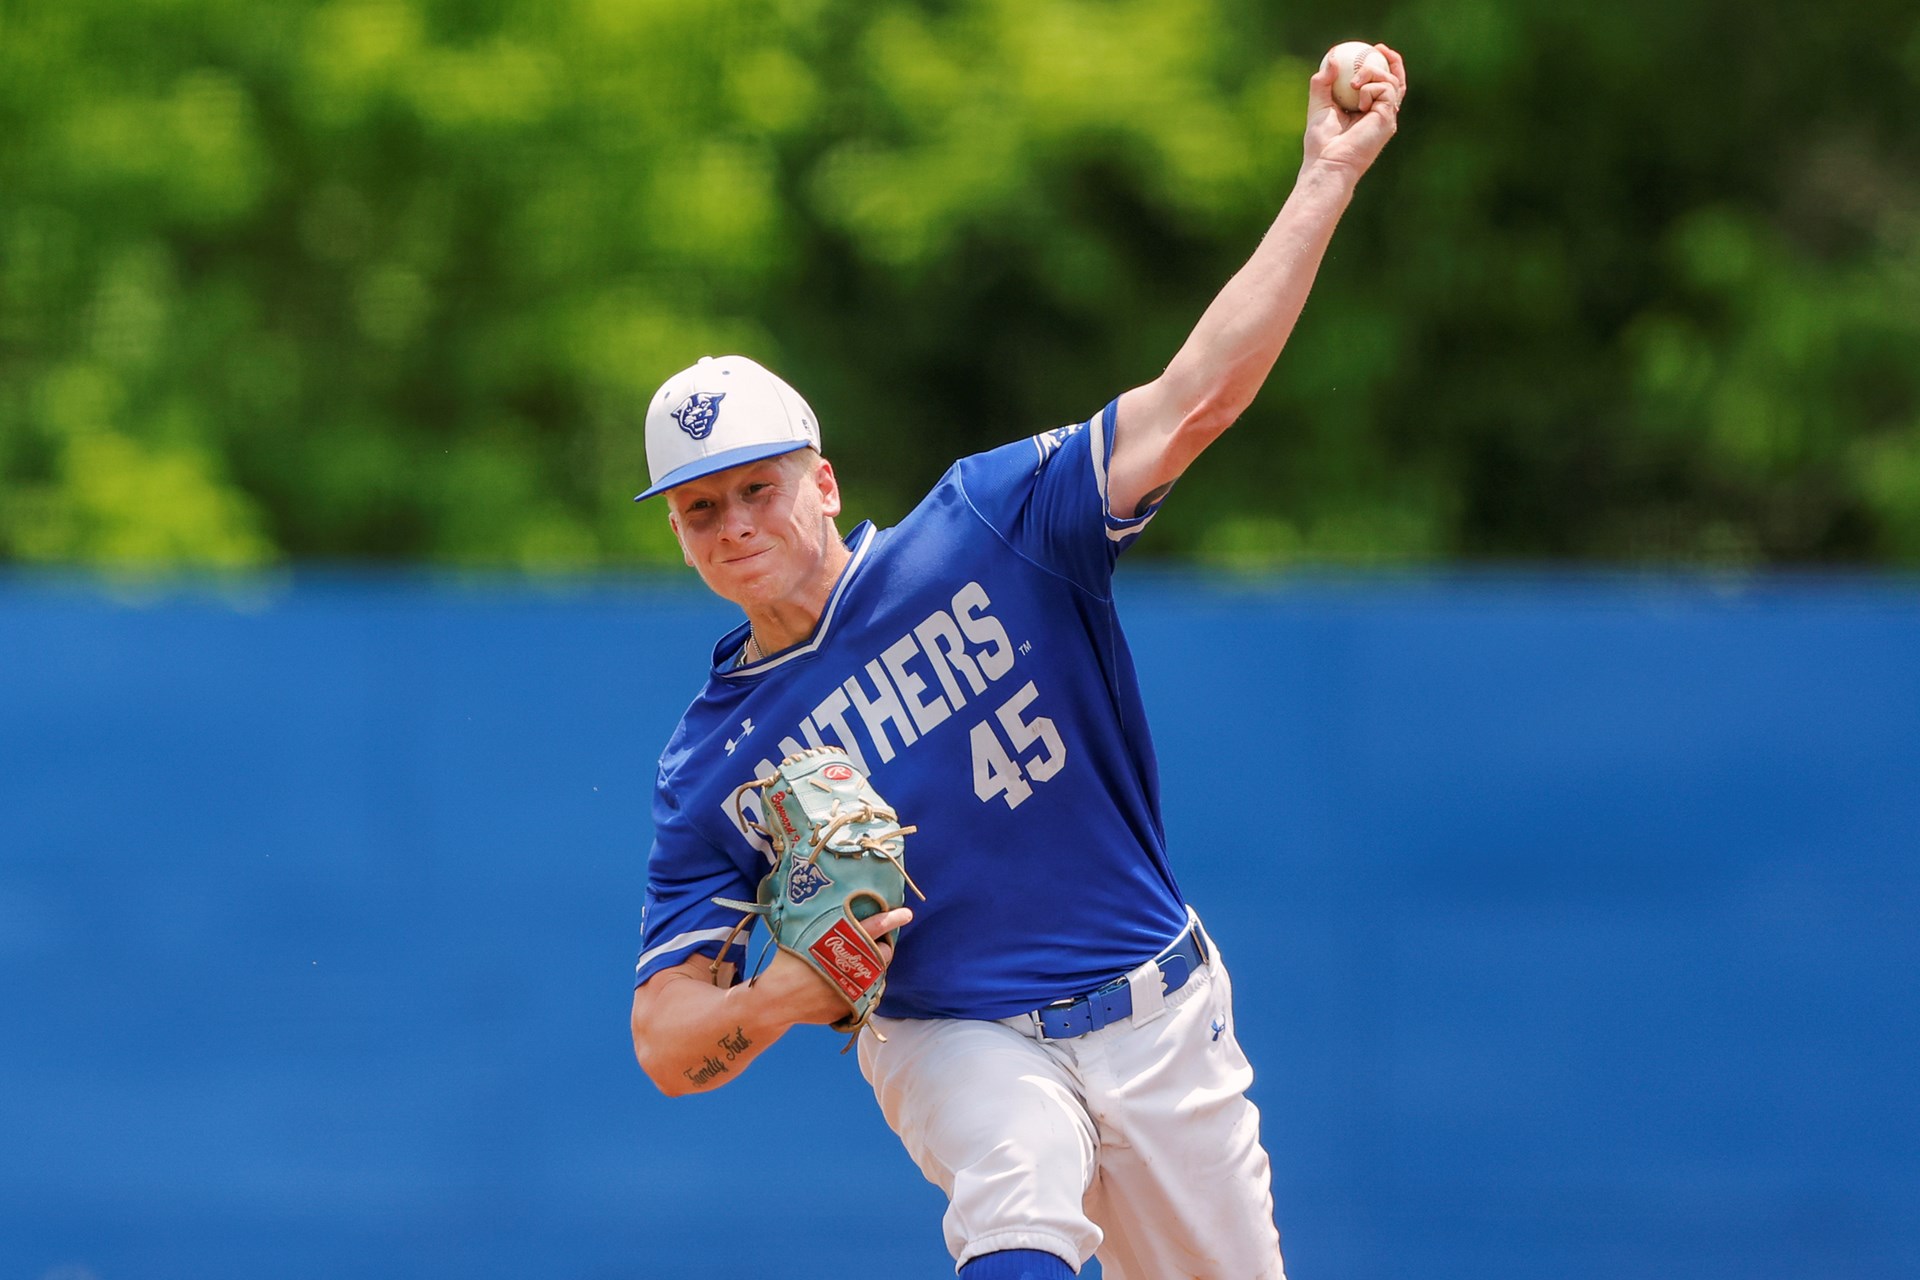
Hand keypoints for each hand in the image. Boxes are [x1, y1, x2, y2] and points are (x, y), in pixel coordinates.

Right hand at [756, 906, 913, 1026]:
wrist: (777, 999)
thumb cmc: (788, 962)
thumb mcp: (804, 936)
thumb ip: (828, 927)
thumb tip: (840, 915)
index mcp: (841, 942)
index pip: (874, 926)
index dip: (891, 919)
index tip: (906, 914)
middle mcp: (853, 965)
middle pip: (883, 952)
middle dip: (883, 946)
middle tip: (877, 943)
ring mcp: (855, 987)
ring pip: (878, 973)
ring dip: (872, 966)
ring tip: (855, 963)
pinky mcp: (853, 1006)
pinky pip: (866, 993)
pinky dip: (861, 986)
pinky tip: (845, 982)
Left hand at [1302, 43, 1407, 177]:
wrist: (1328, 161)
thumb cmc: (1322, 142)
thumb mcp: (1319, 105)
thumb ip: (1322, 82)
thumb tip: (1331, 58)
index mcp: (1367, 112)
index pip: (1380, 85)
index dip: (1380, 66)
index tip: (1371, 50)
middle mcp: (1381, 114)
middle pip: (1396, 82)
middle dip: (1392, 61)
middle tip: (1379, 48)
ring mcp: (1387, 116)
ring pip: (1391, 81)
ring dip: (1371, 72)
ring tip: (1352, 83)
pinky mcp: (1388, 118)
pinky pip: (1385, 89)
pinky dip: (1369, 89)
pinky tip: (1358, 101)